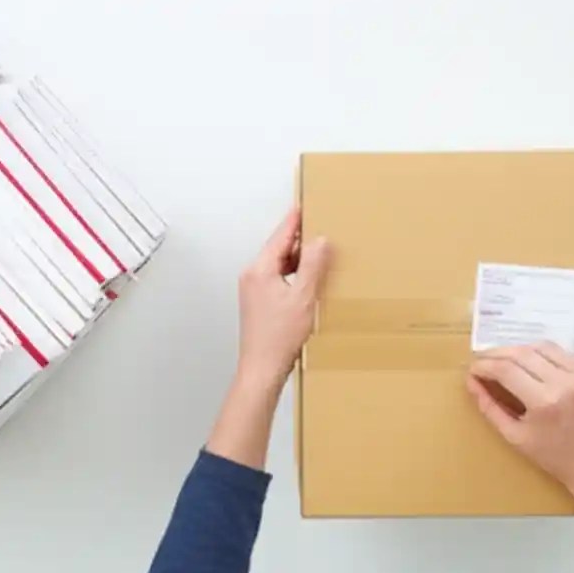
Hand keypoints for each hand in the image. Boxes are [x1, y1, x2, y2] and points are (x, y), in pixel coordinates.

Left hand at [236, 207, 331, 385]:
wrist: (262, 368)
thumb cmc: (279, 338)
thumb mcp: (303, 297)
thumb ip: (312, 265)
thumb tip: (319, 240)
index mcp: (260, 269)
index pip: (280, 235)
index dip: (295, 220)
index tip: (305, 205)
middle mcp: (252, 276)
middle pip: (278, 248)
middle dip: (300, 239)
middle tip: (321, 227)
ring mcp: (253, 290)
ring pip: (279, 264)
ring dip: (298, 260)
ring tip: (320, 254)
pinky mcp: (258, 302)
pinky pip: (278, 279)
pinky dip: (294, 275)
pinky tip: (309, 281)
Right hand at [466, 342, 573, 492]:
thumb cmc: (553, 456)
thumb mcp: (515, 437)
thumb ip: (489, 407)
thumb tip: (471, 381)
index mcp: (544, 402)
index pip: (505, 370)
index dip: (484, 365)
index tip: (473, 369)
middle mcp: (565, 382)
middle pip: (522, 353)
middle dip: (497, 353)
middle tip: (483, 360)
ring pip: (543, 346)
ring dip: (519, 349)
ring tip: (506, 359)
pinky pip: (563, 353)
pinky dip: (543, 355)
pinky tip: (534, 364)